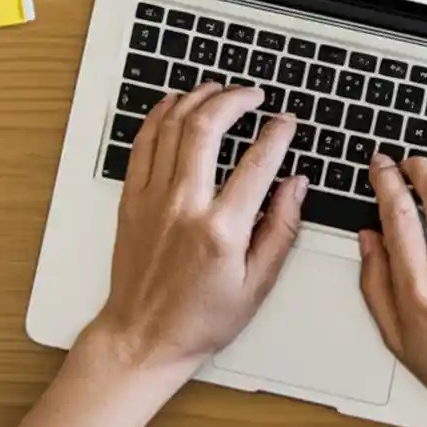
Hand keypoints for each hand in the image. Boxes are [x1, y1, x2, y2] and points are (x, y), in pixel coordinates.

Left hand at [91, 82, 308, 368]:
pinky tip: (175, 105)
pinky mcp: (131, 200)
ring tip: (218, 89)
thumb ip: (281, 229)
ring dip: (197, 99)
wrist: (142, 337)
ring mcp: (152, 199)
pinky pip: (143, 143)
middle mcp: (183, 207)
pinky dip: (160, 116)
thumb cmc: (199, 320)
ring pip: (172, 127)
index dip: (277, 134)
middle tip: (253, 94)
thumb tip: (295, 186)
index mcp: (220, 230)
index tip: (287, 122)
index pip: (256, 163)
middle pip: (207, 128)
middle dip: (235, 100)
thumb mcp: (257, 284)